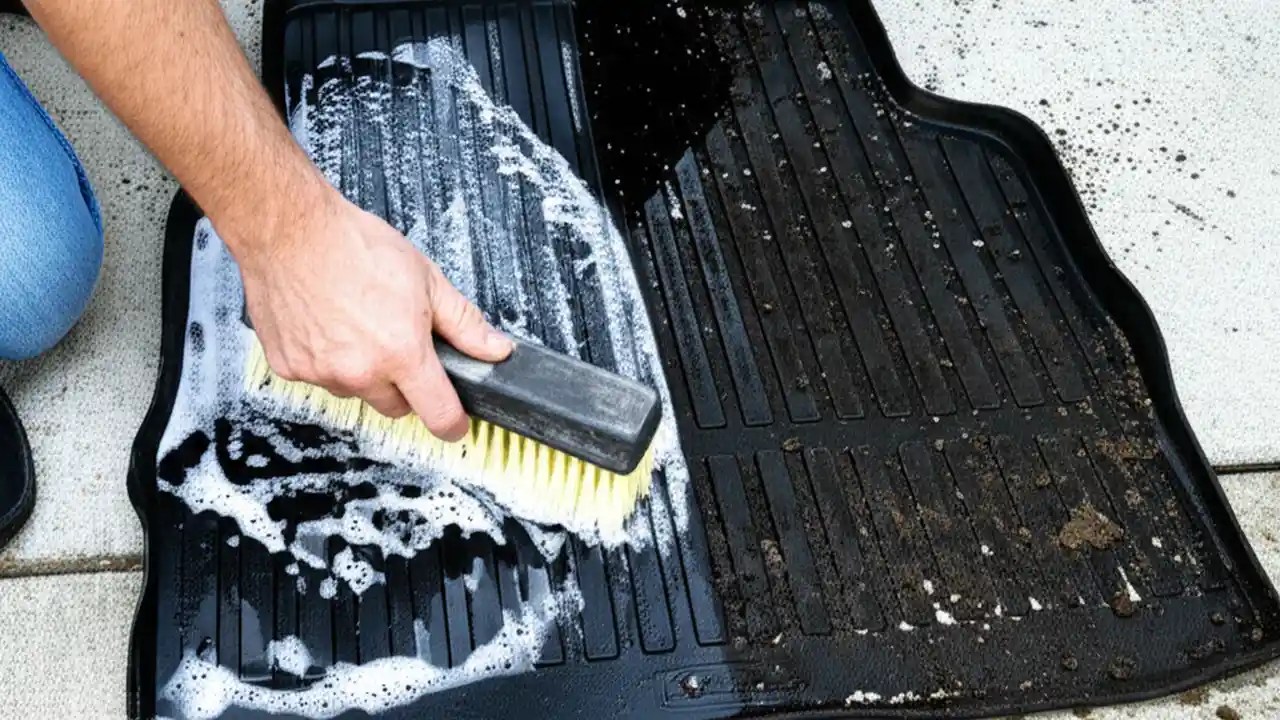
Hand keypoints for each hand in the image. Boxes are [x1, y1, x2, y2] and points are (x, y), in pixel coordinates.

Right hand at [233, 190, 512, 441]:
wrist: (290, 230)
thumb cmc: (354, 247)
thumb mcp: (427, 280)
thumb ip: (464, 323)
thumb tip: (496, 349)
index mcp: (402, 353)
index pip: (438, 415)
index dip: (453, 424)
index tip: (456, 423)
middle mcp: (361, 371)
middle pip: (396, 407)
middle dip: (404, 385)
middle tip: (398, 344)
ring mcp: (322, 373)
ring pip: (356, 391)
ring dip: (363, 372)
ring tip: (357, 325)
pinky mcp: (290, 368)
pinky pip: (319, 378)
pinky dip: (326, 360)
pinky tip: (327, 324)